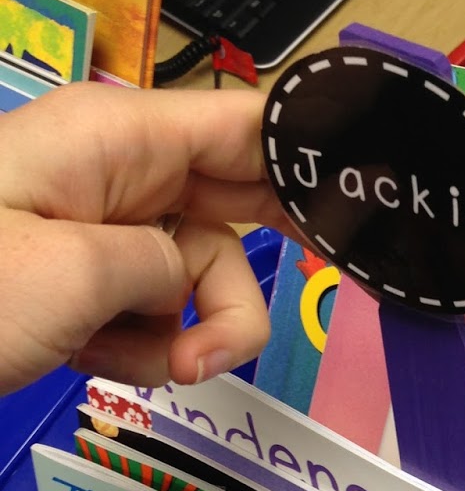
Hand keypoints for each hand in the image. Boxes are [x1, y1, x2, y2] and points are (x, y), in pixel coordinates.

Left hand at [0, 82, 293, 395]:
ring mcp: (98, 231)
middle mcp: (116, 175)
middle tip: (283, 308)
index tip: (366, 206)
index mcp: (118, 139)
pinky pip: (150, 314)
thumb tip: (178, 285)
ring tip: (159, 365)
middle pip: (233, 213)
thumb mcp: (72, 273)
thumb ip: (159, 268)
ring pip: (196, 279)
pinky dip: (139, 349)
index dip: (310, 159)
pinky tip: (91, 358)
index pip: (246, 126)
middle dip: (243, 281)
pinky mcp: (80, 283)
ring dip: (190, 334)